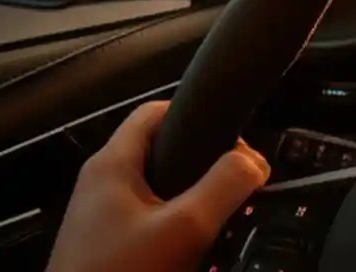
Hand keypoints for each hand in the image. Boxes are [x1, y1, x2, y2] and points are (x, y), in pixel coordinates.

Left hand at [47, 101, 269, 271]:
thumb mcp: (185, 228)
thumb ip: (225, 186)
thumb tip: (254, 162)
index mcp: (112, 164)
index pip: (157, 111)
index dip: (198, 116)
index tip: (236, 143)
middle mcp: (102, 182)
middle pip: (161, 149)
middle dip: (203, 161)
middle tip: (236, 183)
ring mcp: (101, 215)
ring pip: (158, 186)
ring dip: (193, 195)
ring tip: (223, 214)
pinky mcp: (105, 244)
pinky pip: (149, 216)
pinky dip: (176, 221)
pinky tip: (196, 244)